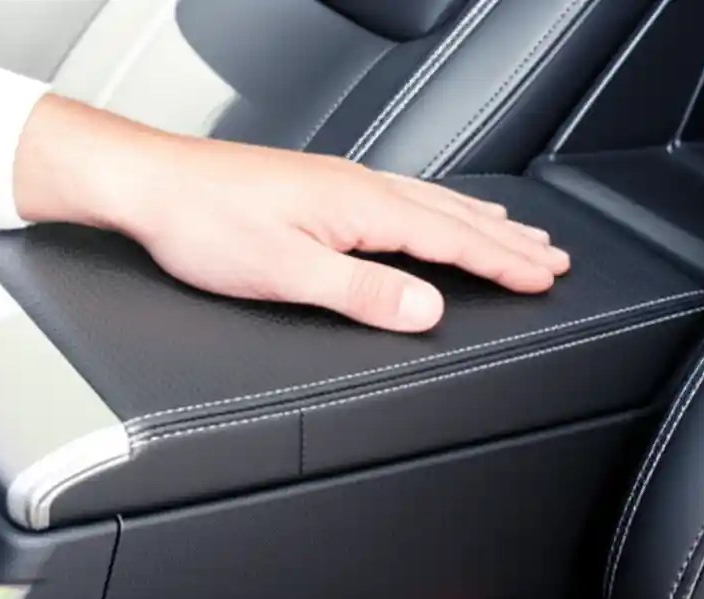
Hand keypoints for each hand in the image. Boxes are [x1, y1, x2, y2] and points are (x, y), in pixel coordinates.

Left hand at [14, 95, 568, 332]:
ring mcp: (339, 182)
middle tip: (553, 256)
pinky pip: (401, 195)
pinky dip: (436, 207)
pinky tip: (431, 212)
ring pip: (430, 201)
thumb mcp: (286, 272)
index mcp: (360, 205)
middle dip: (507, 240)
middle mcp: (358, 186)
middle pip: (452, 214)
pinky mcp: (318, 187)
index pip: (451, 238)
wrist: (150, 183)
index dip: (501, 262)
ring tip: (514, 232)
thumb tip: (427, 311)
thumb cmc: (204, 224)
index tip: (544, 276)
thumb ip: (361, 294)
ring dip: (478, 221)